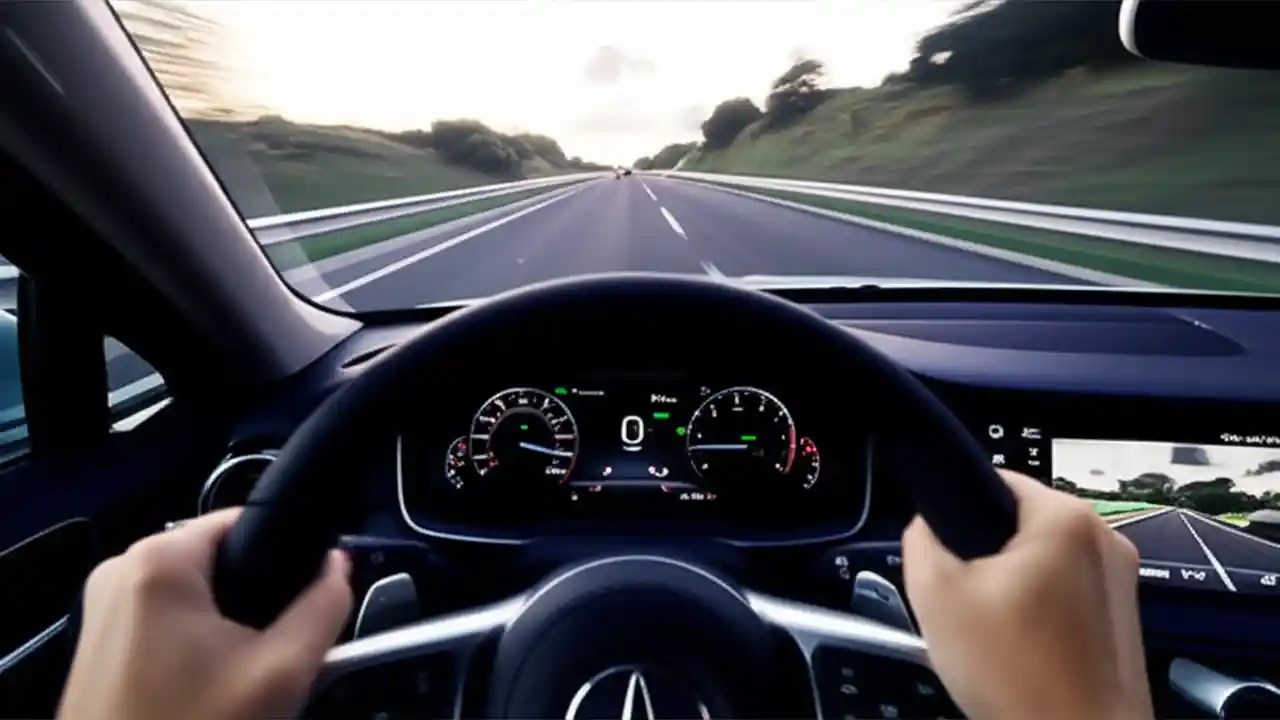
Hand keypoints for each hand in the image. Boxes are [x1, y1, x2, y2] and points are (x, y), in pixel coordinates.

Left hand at [58, 510, 352, 719]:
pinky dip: (196, 643)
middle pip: (221, 560)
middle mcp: (119, 570)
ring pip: (195, 594)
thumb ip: (324, 607)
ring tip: (244, 676)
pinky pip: (166, 620)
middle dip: (257, 598)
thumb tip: (338, 565)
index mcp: (157, 559)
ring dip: (229, 625)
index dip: (288, 556)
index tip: (306, 603)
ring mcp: (101, 608)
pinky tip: (211, 687)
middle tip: (276, 654)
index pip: (247, 522)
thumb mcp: (280, 672)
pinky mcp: (97, 644)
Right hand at [903, 470, 1152, 719]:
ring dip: (1009, 589)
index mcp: (1066, 517)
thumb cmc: (1016, 674)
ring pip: (1040, 563)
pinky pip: (1063, 596)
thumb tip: (928, 526)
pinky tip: (1020, 653)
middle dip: (983, 559)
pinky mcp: (1123, 620)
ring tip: (993, 634)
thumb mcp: (936, 596)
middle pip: (1017, 525)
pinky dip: (1037, 615)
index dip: (955, 515)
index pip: (992, 480)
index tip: (945, 559)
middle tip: (964, 604)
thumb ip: (920, 539)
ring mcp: (1122, 582)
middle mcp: (1106, 539)